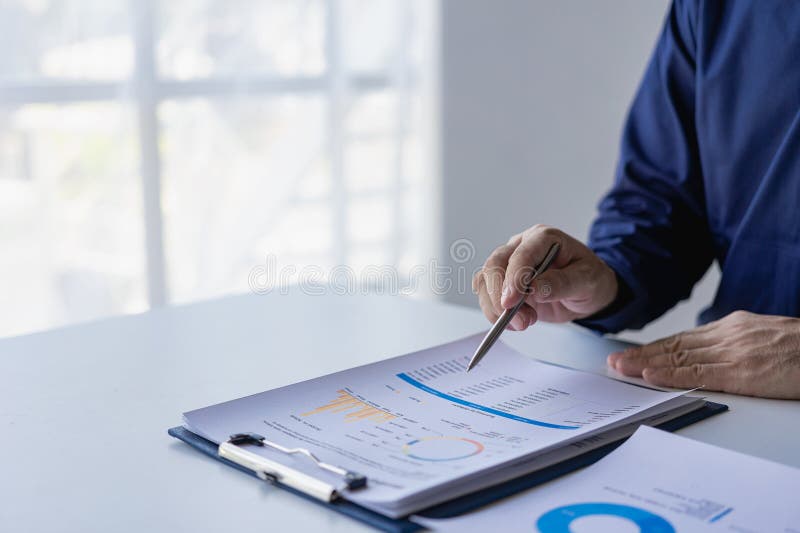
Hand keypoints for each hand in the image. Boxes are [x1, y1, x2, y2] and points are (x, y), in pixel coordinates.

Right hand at [472, 225, 617, 330]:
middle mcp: (521, 246)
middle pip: (494, 265)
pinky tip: (513, 322)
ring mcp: (510, 264)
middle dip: (500, 296)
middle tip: (520, 321)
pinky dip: (493, 311)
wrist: (587, 293)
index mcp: (543, 238)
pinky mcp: (503, 283)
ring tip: (524, 323)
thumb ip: (562, 283)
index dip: (513, 278)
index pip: (520, 254)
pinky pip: (486, 294)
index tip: (511, 302)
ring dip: (496, 307)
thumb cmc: (590, 280)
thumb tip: (534, 288)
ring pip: (485, 281)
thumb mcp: (588, 280)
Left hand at [608, 310, 799, 398]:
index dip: (654, 348)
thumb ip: (736, 344)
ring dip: (645, 364)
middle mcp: (727, 335)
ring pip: (679, 357)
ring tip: (621, 369)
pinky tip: (650, 376)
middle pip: (674, 346)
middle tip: (614, 362)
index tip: (632, 355)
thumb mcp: (763, 337)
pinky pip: (698, 373)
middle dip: (641, 355)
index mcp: (732, 327)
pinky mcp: (742, 371)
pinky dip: (670, 374)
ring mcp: (733, 352)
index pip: (683, 339)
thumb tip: (710, 355)